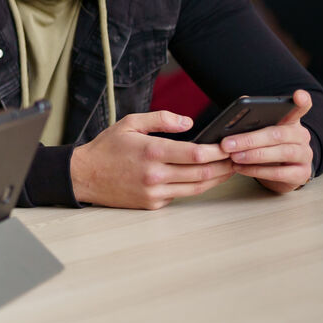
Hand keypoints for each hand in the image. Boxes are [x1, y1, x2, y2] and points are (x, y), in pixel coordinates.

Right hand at [70, 110, 234, 208]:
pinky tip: (202, 177)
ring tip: (228, 168)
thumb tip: (189, 123)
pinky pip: (180, 195)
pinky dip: (195, 186)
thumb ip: (161, 119)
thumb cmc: (106, 148)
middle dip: (225, 165)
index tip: (230, 144)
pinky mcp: (152, 204)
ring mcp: (154, 192)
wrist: (83, 176)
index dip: (219, 151)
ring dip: (216, 178)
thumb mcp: (130, 123)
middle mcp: (155, 175)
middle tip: (238, 158)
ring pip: (197, 187)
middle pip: (203, 173)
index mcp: (151, 151)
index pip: (197, 154)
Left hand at [222, 89, 313, 193]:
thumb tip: (236, 110)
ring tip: (233, 156)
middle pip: (278, 134)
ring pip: (282, 153)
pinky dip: (257, 171)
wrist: (280, 171)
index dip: (302, 101)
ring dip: (254, 155)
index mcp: (291, 121)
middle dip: (250, 139)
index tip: (298, 95)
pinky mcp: (301, 174)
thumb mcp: (259, 130)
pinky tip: (240, 168)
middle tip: (226, 144)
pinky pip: (279, 173)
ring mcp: (304, 155)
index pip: (301, 107)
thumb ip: (251, 119)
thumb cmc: (266, 145)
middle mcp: (302, 136)